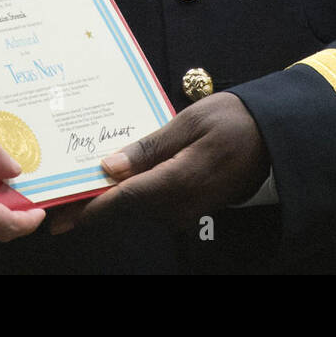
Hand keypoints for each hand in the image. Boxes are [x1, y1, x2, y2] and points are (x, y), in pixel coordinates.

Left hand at [49, 93, 268, 234]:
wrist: (275, 136)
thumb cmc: (232, 120)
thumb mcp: (188, 123)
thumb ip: (148, 148)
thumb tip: (109, 167)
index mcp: (179, 181)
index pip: (124, 199)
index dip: (89, 208)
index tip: (60, 217)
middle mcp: (182, 204)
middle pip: (127, 207)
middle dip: (92, 202)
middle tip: (60, 193)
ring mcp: (190, 209)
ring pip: (139, 207)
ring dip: (111, 197)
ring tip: (81, 181)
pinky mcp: (194, 205)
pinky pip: (155, 203)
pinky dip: (133, 192)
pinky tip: (118, 177)